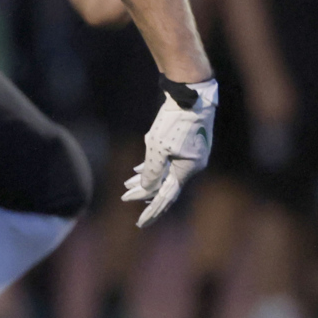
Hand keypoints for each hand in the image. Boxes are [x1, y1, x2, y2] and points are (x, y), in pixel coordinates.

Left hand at [124, 77, 217, 226]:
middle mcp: (191, 165)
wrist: (191, 94)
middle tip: (125, 199)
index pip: (166, 197)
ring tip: (127, 186)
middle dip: (144, 194)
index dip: (152, 211)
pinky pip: (167, 161)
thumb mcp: (158, 148)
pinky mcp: (185, 143)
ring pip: (164, 173)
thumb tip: (146, 189)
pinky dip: (152, 166)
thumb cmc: (175, 121)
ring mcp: (190, 154)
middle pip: (164, 186)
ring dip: (145, 179)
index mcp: (187, 170)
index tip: (140, 223)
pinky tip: (137, 169)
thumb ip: (152, 171)